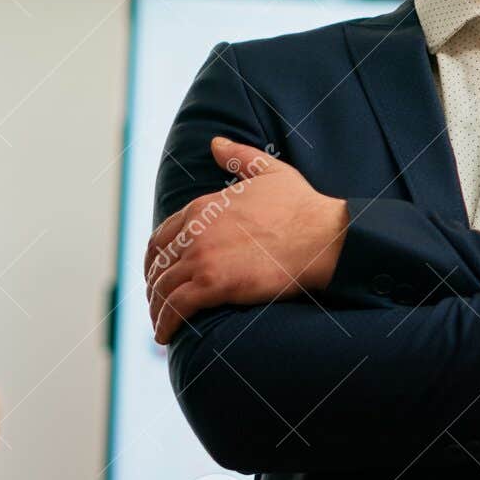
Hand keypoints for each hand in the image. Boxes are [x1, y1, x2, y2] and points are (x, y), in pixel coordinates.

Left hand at [145, 136, 348, 344]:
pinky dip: (166, 323)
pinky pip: (176, 308)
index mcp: (203, 207)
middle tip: (160, 303)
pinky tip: (166, 335)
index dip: (155, 259)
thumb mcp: (270, 172)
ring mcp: (203, 258)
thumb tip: (215, 143)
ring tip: (162, 324)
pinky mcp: (214, 284)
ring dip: (157, 310)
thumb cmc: (303, 206)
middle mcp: (195, 232)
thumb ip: (239, 156)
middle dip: (154, 286)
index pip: (162, 237)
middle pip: (158, 265)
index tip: (159, 273)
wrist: (324, 235)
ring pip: (163, 289)